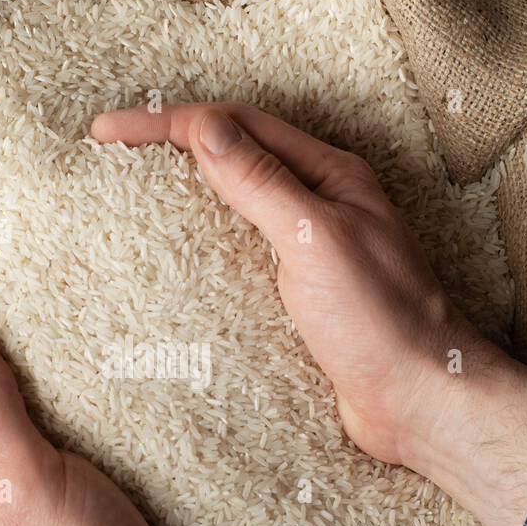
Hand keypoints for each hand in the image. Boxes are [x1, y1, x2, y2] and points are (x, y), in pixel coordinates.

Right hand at [91, 102, 479, 466]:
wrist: (420, 401)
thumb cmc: (383, 321)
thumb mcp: (316, 240)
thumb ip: (262, 184)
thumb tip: (205, 128)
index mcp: (329, 176)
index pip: (234, 128)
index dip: (166, 124)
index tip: (107, 134)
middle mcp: (320, 203)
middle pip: (232, 155)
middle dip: (168, 145)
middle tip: (107, 152)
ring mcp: (310, 248)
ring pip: (235, 202)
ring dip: (182, 190)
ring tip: (128, 193)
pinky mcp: (300, 293)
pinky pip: (242, 252)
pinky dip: (202, 243)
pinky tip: (175, 256)